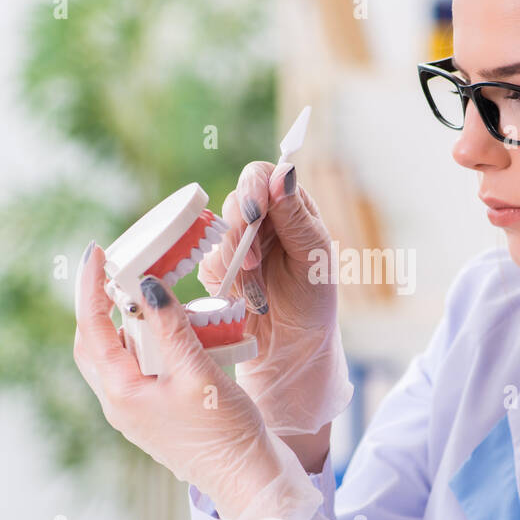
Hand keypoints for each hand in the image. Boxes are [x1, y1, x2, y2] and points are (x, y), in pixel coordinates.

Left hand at [72, 241, 321, 519]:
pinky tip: (169, 329)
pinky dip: (144, 343)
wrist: (250, 481)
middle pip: (93, 343)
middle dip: (100, 304)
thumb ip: (171, 328)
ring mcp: (137, 412)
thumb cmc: (228, 433)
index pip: (92, 329)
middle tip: (116, 269)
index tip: (96, 251)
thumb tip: (146, 287)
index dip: (91, 287)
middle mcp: (120, 404)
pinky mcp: (156, 415)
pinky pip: (137, 369)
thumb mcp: (200, 373)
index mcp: (122, 394)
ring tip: (145, 291)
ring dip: (124, 323)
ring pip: (115, 356)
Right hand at [197, 162, 352, 435]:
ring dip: (235, 260)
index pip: (261, 175)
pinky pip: (207, 261)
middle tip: (253, 260)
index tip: (255, 212)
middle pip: (235, 201)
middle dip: (242, 230)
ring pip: (219, 232)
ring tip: (255, 284)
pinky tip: (244, 296)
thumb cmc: (313, 300)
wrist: (292, 349)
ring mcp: (237, 244)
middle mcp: (262, 220)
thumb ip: (295, 216)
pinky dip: (224, 279)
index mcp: (290, 207)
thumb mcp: (312, 256)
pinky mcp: (217, 269)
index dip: (253, 187)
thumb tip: (285, 171)